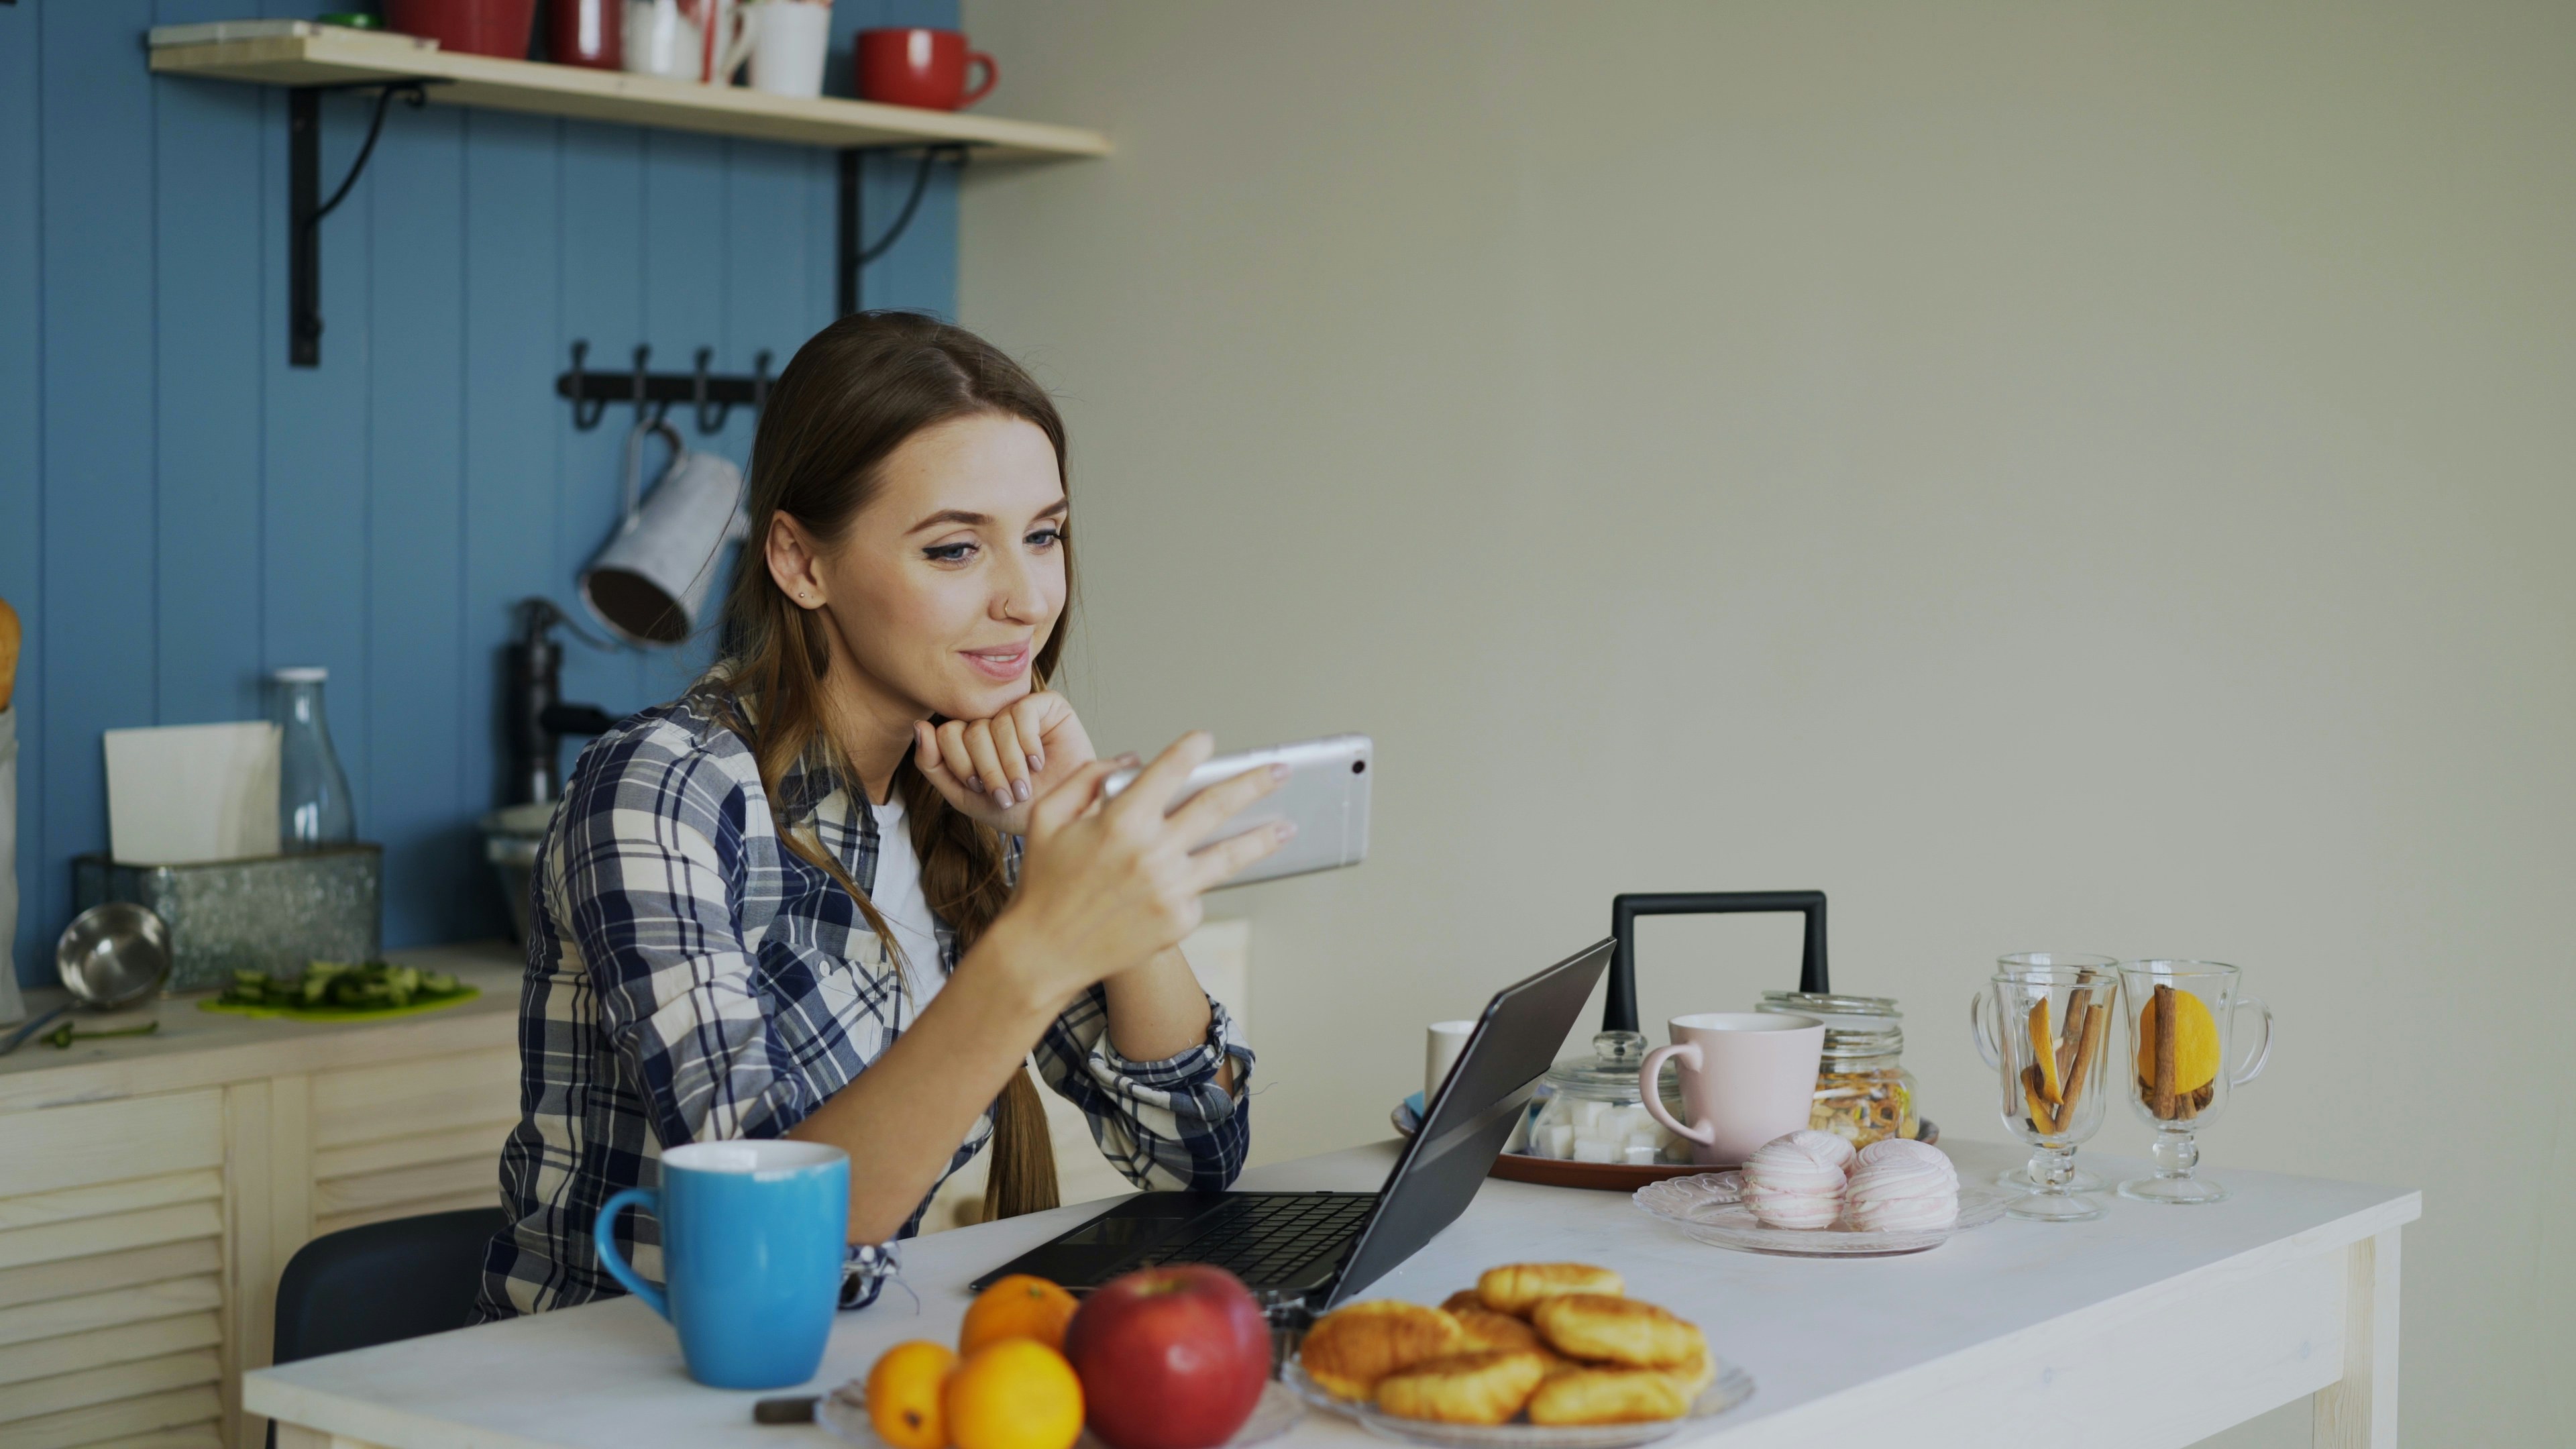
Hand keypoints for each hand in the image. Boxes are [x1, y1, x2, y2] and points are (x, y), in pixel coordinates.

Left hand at [910, 690, 1095, 834]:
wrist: (1059, 817)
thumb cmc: (1016, 810)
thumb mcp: (963, 796)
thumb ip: (933, 764)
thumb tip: (919, 726)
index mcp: (969, 737)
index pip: (947, 734)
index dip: (961, 765)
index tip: (979, 790)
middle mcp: (991, 719)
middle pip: (971, 731)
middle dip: (988, 770)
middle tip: (1006, 795)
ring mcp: (1018, 710)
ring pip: (997, 725)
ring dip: (1010, 764)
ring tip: (1024, 787)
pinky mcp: (1047, 706)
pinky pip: (1023, 712)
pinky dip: (1028, 744)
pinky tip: (1038, 763)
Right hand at [987, 733, 1291, 1004]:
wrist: (1044, 953)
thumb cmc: (1043, 882)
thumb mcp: (1047, 816)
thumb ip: (1087, 777)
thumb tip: (1132, 761)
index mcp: (1120, 820)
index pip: (1170, 769)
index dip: (1193, 749)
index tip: (1208, 741)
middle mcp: (1152, 852)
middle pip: (1217, 806)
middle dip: (1253, 782)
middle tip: (1280, 770)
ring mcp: (1170, 889)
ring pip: (1229, 855)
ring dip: (1263, 836)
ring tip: (1287, 825)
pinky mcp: (1179, 919)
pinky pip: (1198, 891)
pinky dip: (1195, 881)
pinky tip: (1190, 879)